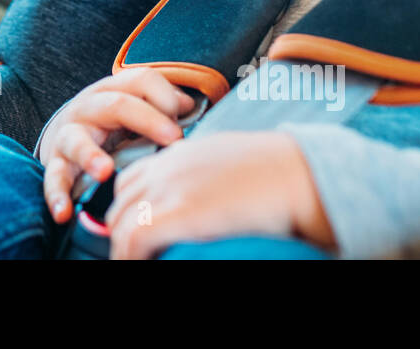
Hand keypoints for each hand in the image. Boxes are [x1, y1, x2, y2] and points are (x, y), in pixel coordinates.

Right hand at [39, 67, 195, 223]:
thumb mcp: (135, 107)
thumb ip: (162, 104)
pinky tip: (64, 212)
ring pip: (77, 140)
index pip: (140, 81)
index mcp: (112, 91)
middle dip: (147, 119)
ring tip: (105, 171)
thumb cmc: (111, 122)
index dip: (165, 95)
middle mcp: (88, 108)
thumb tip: (189, 106)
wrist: (65, 133)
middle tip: (173, 137)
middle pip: (116, 105)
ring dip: (90, 155)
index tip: (185, 116)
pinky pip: (53, 179)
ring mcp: (68, 135)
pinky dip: (57, 196)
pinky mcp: (55, 164)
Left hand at [103, 130, 336, 258]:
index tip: (134, 234)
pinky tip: (144, 266)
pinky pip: (135, 239)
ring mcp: (170, 188)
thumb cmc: (277, 171)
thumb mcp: (227, 162)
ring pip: (121, 224)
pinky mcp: (180, 212)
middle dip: (121, 234)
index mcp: (178, 154)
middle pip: (119, 205)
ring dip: (124, 251)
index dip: (127, 212)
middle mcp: (166, 167)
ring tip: (137, 265)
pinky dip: (131, 257)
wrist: (299, 172)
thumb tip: (203, 201)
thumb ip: (204, 175)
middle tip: (134, 257)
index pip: (130, 182)